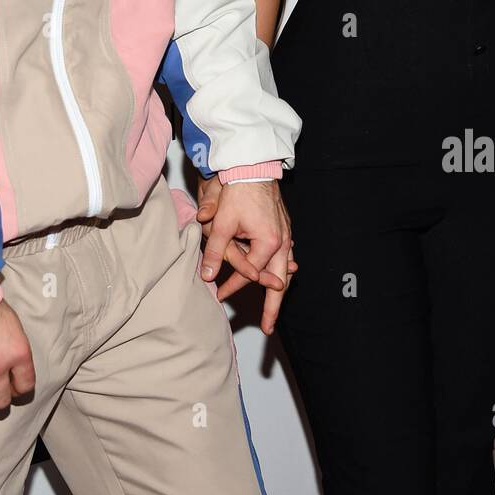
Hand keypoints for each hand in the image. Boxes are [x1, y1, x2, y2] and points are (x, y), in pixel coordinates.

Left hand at [195, 178, 297, 333]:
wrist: (254, 166)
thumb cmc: (239, 192)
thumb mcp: (222, 223)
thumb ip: (215, 251)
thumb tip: (207, 275)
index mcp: (269, 243)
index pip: (249, 274)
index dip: (231, 286)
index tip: (218, 295)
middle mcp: (283, 241)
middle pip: (280, 282)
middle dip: (273, 306)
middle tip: (268, 328)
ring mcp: (286, 235)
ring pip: (285, 270)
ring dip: (278, 290)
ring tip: (274, 309)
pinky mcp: (284, 228)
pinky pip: (285, 256)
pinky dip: (281, 269)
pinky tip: (279, 276)